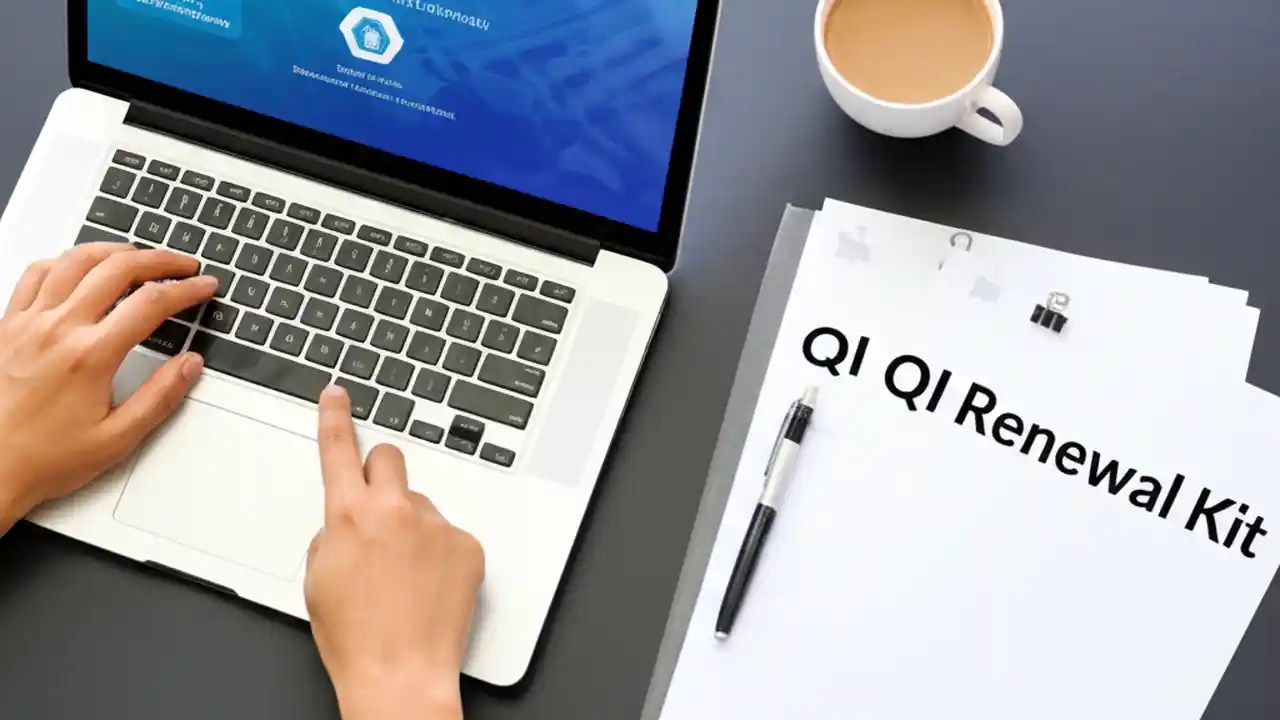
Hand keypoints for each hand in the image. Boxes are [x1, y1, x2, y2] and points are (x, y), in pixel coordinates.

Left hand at [0, 245, 216, 533]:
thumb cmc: (44, 458)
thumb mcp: (116, 438)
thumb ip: (160, 397)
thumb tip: (190, 365)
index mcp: (90, 357)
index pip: (151, 304)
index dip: (186, 290)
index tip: (204, 287)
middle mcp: (58, 330)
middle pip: (117, 268)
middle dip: (160, 260)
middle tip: (183, 265)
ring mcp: (29, 323)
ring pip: (75, 260)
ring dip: (113, 250)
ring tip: (138, 255)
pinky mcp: (8, 325)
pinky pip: (36, 274)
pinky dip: (64, 261)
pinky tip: (79, 266)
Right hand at [306, 386, 484, 719]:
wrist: (401, 674)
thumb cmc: (355, 637)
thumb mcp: (318, 580)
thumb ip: (330, 534)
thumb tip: (346, 520)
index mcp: (347, 517)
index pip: (337, 449)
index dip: (334, 416)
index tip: (337, 392)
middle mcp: (394, 511)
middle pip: (388, 457)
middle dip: (380, 474)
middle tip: (379, 511)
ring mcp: (436, 525)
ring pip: (421, 503)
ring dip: (413, 526)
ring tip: (407, 576)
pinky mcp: (468, 543)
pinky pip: (450, 533)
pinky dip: (442, 553)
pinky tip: (431, 585)